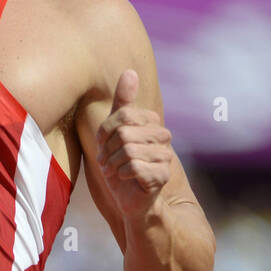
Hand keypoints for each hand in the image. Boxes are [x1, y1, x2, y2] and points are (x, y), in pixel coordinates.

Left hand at [95, 69, 173, 217]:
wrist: (129, 198)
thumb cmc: (120, 164)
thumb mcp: (116, 132)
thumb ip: (124, 104)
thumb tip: (130, 71)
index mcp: (153, 123)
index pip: (123, 116)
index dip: (106, 132)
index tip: (104, 145)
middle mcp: (163, 137)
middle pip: (124, 133)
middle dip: (109, 150)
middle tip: (108, 161)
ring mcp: (165, 157)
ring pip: (128, 150)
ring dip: (114, 164)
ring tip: (115, 171)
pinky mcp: (162, 175)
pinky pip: (133, 167)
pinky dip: (121, 174)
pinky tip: (124, 179)